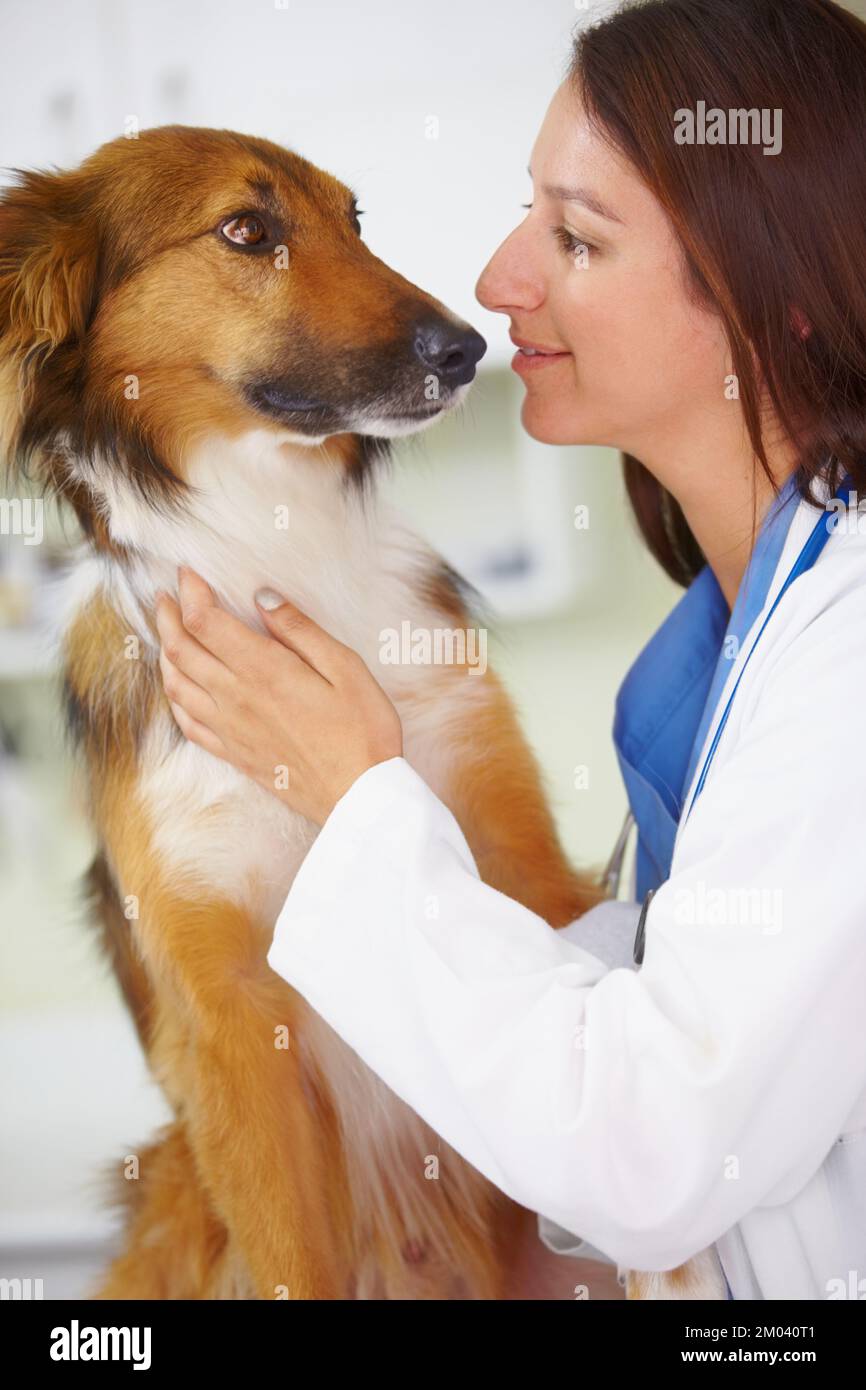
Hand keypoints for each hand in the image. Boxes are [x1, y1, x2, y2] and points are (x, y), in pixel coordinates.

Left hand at [154, 567, 402, 825]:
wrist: (359, 795)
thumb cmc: (362, 730)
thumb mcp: (345, 667)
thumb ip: (299, 630)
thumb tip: (263, 597)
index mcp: (262, 671)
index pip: (205, 622)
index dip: (190, 592)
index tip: (187, 573)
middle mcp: (235, 698)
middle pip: (181, 649)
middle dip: (168, 615)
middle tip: (166, 595)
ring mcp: (229, 728)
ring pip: (176, 684)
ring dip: (165, 652)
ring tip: (165, 631)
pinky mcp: (233, 752)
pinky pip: (187, 722)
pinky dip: (173, 696)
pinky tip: (176, 686)